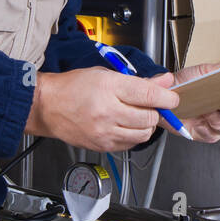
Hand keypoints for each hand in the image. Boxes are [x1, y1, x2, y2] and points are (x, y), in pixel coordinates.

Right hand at [26, 67, 178, 152]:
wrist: (48, 106)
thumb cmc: (74, 87)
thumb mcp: (106, 74)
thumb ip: (139, 81)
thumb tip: (164, 82)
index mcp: (109, 87)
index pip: (148, 95)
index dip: (167, 97)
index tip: (172, 98)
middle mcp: (107, 111)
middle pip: (149, 117)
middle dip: (156, 111)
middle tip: (151, 106)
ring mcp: (105, 132)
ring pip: (143, 134)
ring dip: (147, 125)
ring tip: (137, 116)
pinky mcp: (102, 146)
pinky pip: (131, 144)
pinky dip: (134, 136)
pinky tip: (126, 126)